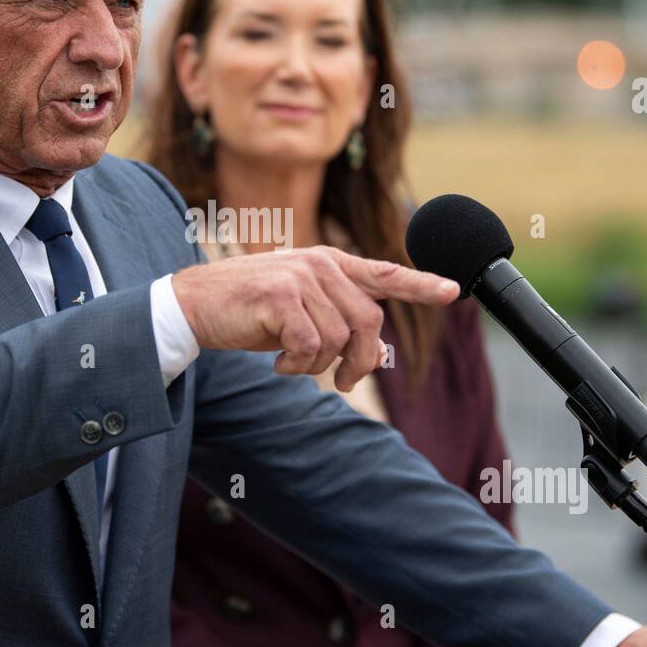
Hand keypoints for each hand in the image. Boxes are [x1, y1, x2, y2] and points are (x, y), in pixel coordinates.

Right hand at [172, 246, 459, 391]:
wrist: (192, 305)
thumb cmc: (248, 311)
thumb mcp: (299, 313)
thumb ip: (337, 321)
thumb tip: (376, 353)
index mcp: (329, 264)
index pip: (385, 273)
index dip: (421, 284)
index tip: (454, 290)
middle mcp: (321, 264)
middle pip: (368, 322)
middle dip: (359, 361)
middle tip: (338, 382)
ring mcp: (301, 277)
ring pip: (339, 338)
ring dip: (318, 365)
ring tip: (291, 362)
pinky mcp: (281, 296)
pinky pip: (310, 346)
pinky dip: (297, 364)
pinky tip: (277, 362)